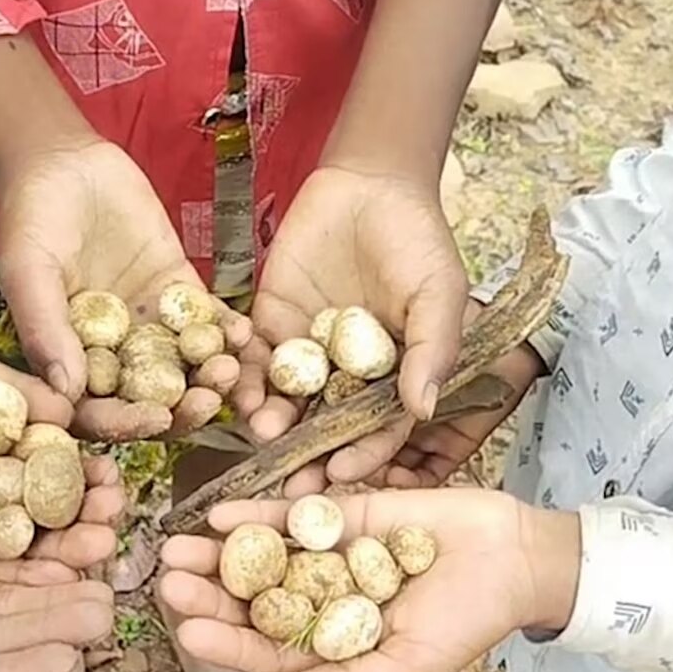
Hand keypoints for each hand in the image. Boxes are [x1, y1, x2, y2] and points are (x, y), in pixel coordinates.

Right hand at [0, 139, 251, 440]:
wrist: (62, 161)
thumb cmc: (29, 220)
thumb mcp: (28, 274)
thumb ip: (45, 330)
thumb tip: (66, 395)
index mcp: (69, 363)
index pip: (99, 410)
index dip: (127, 423)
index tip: (156, 422)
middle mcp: (111, 354)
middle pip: (150, 398)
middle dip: (183, 407)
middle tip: (210, 401)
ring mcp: (148, 325)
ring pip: (185, 364)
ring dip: (211, 374)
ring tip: (234, 370)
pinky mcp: (177, 292)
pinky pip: (207, 319)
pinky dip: (227, 330)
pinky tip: (244, 333)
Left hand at [157, 491, 579, 671]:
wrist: (512, 556)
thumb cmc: (468, 623)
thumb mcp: (410, 665)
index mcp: (331, 648)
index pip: (267, 651)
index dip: (226, 642)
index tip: (187, 632)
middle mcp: (318, 602)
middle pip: (251, 600)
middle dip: (209, 592)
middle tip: (167, 580)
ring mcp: (325, 557)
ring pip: (260, 556)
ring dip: (217, 552)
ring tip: (176, 547)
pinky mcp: (339, 515)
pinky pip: (290, 516)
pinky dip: (256, 514)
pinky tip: (218, 514)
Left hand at [234, 166, 466, 472]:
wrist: (369, 186)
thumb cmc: (418, 240)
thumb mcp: (438, 294)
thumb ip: (432, 349)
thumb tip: (422, 411)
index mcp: (389, 379)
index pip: (375, 429)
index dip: (360, 455)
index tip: (340, 476)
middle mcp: (344, 377)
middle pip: (322, 427)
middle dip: (306, 456)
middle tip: (287, 485)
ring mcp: (304, 354)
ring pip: (282, 399)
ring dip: (270, 418)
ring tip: (261, 431)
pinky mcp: (268, 325)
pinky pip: (251, 359)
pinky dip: (241, 374)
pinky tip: (233, 388)